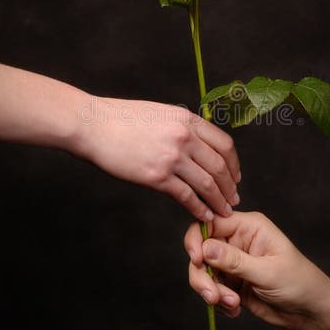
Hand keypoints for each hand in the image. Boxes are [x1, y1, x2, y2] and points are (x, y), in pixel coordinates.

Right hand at [74, 96, 240, 220]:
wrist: (93, 125)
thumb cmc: (121, 118)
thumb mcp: (160, 113)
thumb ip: (181, 127)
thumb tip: (197, 144)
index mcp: (187, 120)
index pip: (224, 144)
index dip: (234, 164)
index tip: (235, 176)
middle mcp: (184, 138)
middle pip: (220, 167)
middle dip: (230, 186)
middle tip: (233, 199)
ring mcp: (172, 158)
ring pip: (207, 184)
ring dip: (219, 201)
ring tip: (224, 212)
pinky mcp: (157, 176)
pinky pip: (186, 196)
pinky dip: (199, 208)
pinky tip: (204, 215)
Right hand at [184, 211, 329, 329]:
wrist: (310, 312)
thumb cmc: (299, 282)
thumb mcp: (267, 271)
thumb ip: (234, 260)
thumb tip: (205, 247)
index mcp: (249, 227)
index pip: (211, 223)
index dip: (198, 239)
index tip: (197, 260)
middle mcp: (237, 241)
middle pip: (201, 250)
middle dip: (203, 275)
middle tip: (213, 296)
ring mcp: (232, 263)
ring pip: (203, 272)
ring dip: (211, 291)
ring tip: (231, 305)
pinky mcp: (231, 283)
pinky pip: (211, 289)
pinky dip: (217, 302)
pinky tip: (235, 309)